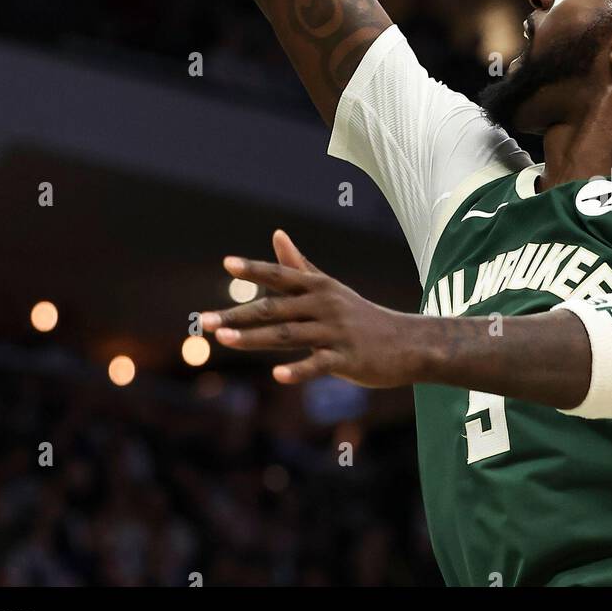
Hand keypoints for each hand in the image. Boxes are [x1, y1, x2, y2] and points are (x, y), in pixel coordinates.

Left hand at [200, 230, 417, 387]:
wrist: (406, 342)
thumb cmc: (360, 315)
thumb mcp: (330, 288)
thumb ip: (299, 265)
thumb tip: (276, 234)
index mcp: (318, 287)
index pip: (280, 275)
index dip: (254, 269)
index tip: (226, 264)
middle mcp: (324, 305)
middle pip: (274, 308)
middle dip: (237, 314)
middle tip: (205, 321)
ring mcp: (335, 332)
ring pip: (288, 335)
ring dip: (253, 339)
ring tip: (224, 340)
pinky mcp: (346, 359)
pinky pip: (318, 365)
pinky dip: (298, 370)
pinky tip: (277, 375)